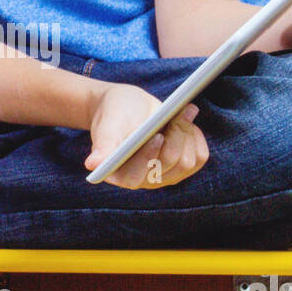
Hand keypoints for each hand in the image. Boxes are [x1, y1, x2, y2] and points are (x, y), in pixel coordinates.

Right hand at [84, 84, 207, 188]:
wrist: (129, 109)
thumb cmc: (115, 114)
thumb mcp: (108, 124)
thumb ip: (103, 144)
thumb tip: (92, 164)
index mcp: (118, 174)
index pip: (136, 175)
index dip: (149, 156)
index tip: (157, 135)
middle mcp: (142, 181)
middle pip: (168, 164)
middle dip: (176, 134)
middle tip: (178, 111)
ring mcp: (163, 176)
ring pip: (187, 161)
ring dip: (187, 133)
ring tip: (183, 111)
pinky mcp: (181, 168)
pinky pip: (199, 157)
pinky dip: (197, 137)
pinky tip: (188, 122)